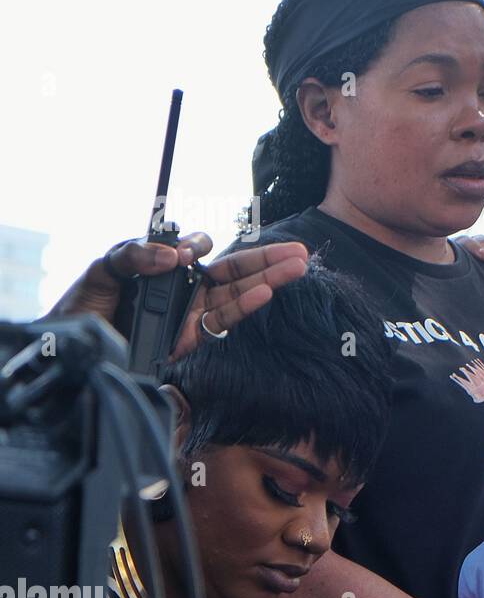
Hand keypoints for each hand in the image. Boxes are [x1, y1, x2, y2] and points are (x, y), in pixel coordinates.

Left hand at [49, 235, 309, 360]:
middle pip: (233, 270)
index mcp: (165, 270)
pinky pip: (224, 320)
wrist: (71, 352)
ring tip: (298, 266)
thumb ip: (133, 253)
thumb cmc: (82, 309)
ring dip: (270, 278)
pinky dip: (247, 305)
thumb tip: (172, 256)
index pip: (197, 251)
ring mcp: (191, 315)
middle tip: (297, 251)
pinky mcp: (191, 339)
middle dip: (266, 259)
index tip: (185, 252)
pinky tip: (267, 292)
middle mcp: (184, 291)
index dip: (199, 245)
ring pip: (238, 293)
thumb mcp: (101, 270)